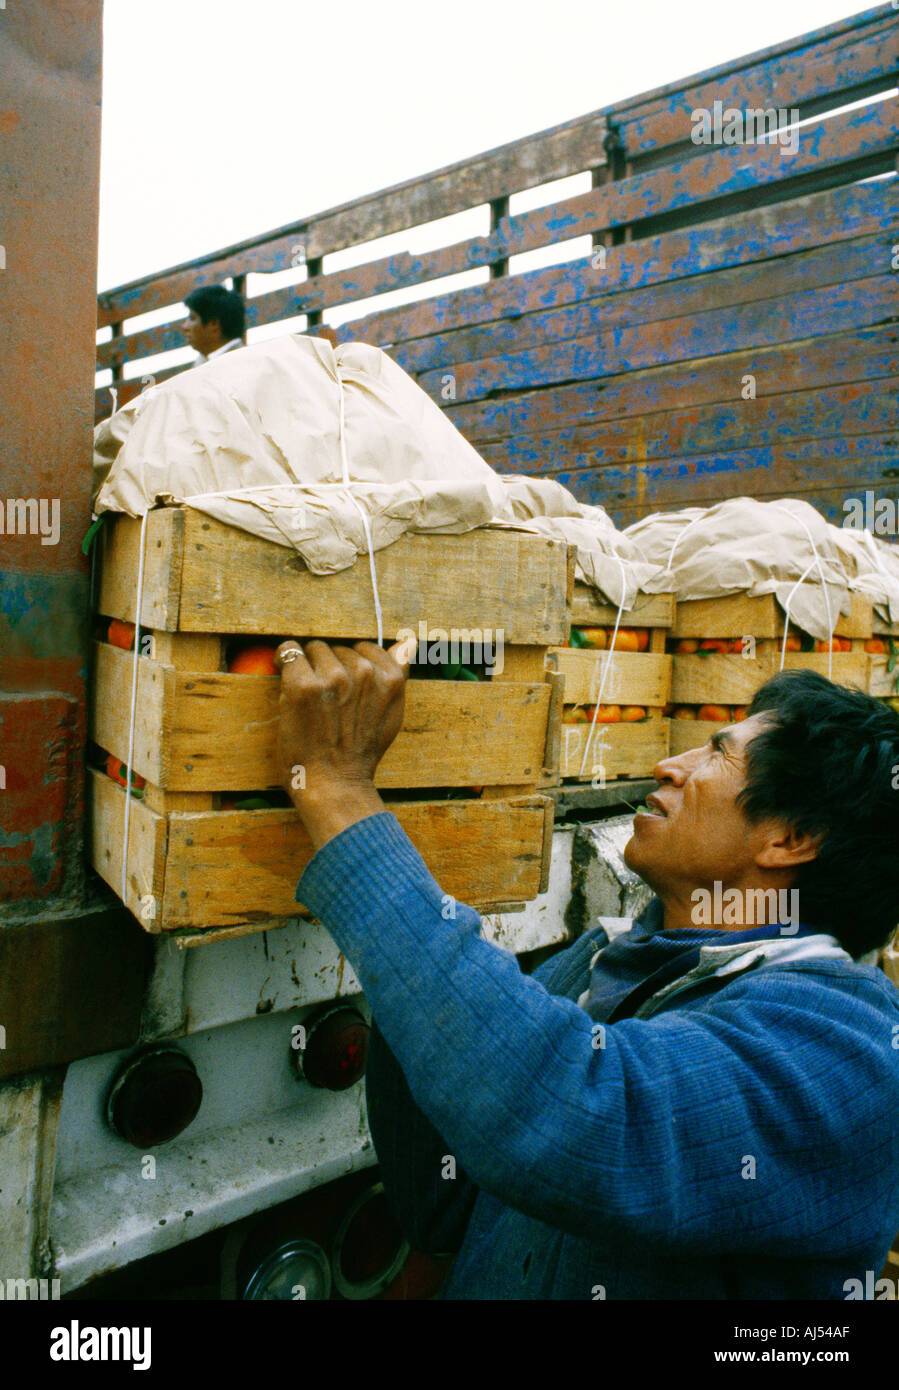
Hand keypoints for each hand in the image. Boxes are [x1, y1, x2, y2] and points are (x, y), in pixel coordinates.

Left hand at [276, 637, 412, 850]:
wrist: (334, 783)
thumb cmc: (361, 752)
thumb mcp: (392, 714)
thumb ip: (398, 675)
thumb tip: (408, 642)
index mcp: (389, 678)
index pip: (364, 648)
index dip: (351, 666)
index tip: (344, 688)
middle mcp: (364, 673)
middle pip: (338, 649)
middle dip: (330, 667)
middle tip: (326, 701)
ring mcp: (332, 678)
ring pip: (314, 650)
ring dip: (309, 667)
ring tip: (310, 699)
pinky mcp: (302, 685)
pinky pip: (289, 652)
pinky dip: (283, 661)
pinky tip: (285, 679)